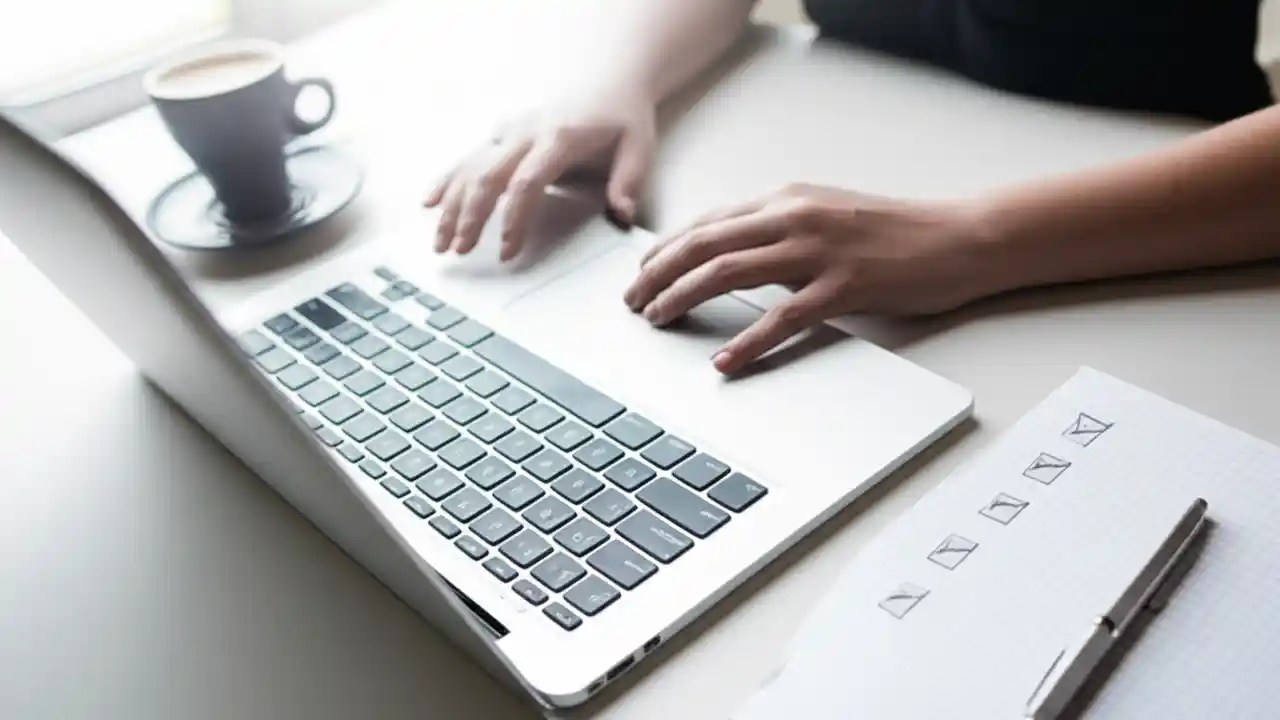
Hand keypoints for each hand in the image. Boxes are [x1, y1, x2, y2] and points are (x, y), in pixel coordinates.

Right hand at [424, 86, 656, 261]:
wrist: (609, 80)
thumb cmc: (621, 118)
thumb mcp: (637, 148)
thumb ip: (628, 183)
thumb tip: (622, 216)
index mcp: (558, 138)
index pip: (527, 182)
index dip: (513, 218)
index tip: (507, 249)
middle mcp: (525, 132)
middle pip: (487, 176)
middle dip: (469, 216)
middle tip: (461, 250)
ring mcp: (509, 132)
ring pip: (469, 168)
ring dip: (451, 206)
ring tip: (441, 242)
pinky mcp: (501, 134)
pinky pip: (467, 158)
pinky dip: (446, 180)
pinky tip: (429, 203)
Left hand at [623, 183, 993, 373]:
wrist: (959, 237)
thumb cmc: (894, 232)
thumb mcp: (826, 216)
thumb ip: (778, 230)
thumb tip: (729, 255)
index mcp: (787, 199)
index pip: (708, 222)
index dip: (665, 249)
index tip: (640, 273)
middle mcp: (795, 216)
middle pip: (704, 243)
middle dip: (658, 274)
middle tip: (633, 303)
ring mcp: (819, 250)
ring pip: (728, 272)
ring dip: (683, 298)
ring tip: (658, 320)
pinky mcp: (845, 286)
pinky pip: (783, 318)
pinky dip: (747, 342)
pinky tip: (724, 362)